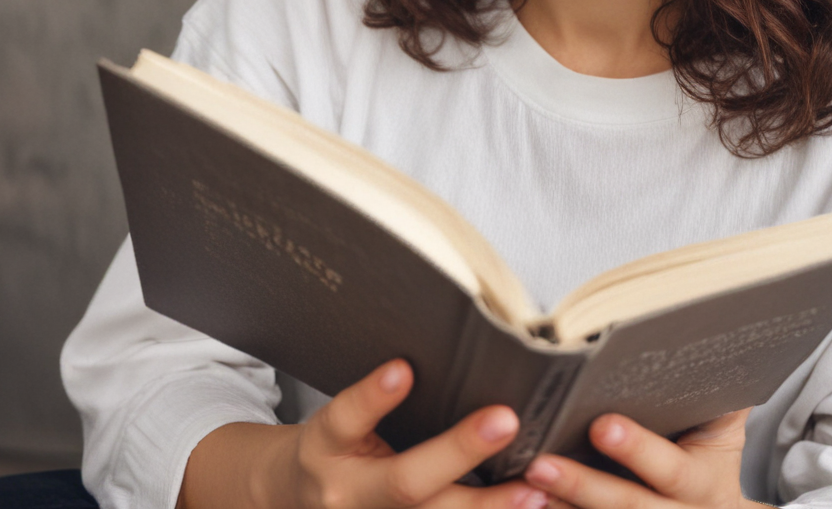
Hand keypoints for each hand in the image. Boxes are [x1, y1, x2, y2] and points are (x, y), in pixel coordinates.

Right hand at [179, 359, 549, 508]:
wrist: (296, 497)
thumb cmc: (331, 442)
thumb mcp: (337, 412)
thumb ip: (377, 389)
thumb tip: (443, 339)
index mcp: (326, 445)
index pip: (345, 418)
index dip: (373, 396)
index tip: (403, 368)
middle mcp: (347, 494)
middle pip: (403, 482)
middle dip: (458, 452)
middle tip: (505, 420)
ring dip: (490, 505)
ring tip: (535, 484)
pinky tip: (531, 503)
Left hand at [524, 408, 766, 507]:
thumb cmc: (710, 448)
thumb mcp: (724, 421)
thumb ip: (714, 386)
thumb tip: (702, 331)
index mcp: (704, 482)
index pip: (671, 468)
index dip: (637, 449)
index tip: (601, 425)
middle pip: (628, 506)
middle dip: (583, 485)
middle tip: (540, 462)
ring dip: (562, 503)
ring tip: (525, 480)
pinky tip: (530, 501)